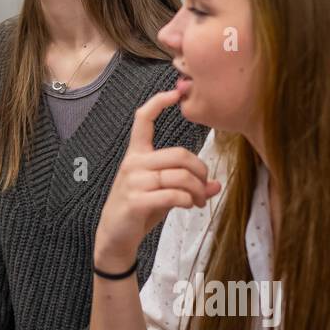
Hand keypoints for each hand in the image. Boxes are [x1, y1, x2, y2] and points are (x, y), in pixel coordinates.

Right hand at [94, 89, 220, 270]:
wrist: (115, 237)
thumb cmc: (138, 211)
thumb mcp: (163, 193)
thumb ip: (186, 185)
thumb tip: (215, 185)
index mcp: (136, 154)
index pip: (144, 120)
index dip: (159, 103)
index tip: (176, 93)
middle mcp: (133, 164)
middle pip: (178, 155)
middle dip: (199, 171)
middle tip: (205, 187)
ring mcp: (133, 182)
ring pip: (180, 177)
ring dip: (197, 191)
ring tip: (198, 201)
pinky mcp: (136, 201)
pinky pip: (173, 195)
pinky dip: (187, 201)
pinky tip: (188, 205)